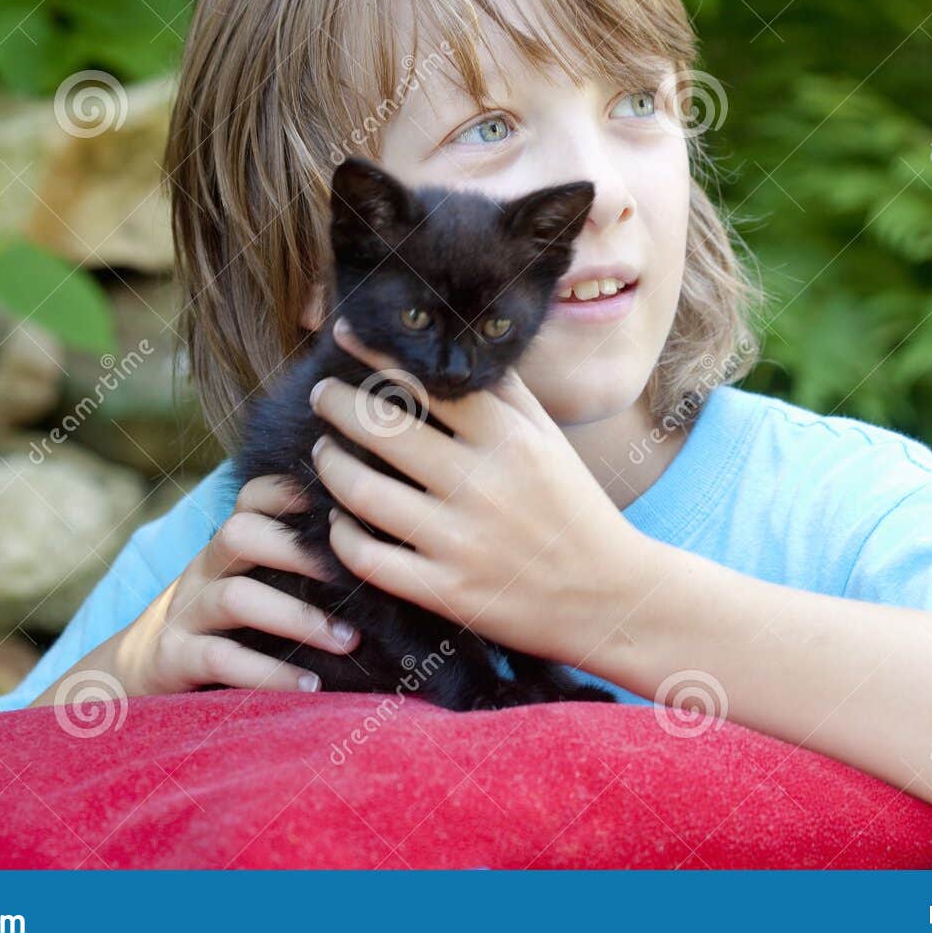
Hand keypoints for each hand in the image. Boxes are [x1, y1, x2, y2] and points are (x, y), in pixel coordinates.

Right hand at [115, 474, 362, 695]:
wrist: (136, 670)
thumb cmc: (223, 624)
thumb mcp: (252, 583)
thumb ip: (296, 568)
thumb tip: (381, 558)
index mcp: (227, 545)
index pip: (253, 496)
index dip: (293, 490)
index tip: (346, 503)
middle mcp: (203, 569)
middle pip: (240, 534)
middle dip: (302, 553)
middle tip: (360, 579)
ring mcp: (184, 612)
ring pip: (236, 598)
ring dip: (298, 619)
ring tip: (348, 641)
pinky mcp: (172, 659)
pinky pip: (220, 659)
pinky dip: (269, 673)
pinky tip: (310, 685)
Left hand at [309, 317, 646, 666]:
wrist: (610, 596)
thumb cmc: (574, 508)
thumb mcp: (550, 440)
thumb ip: (505, 394)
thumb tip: (457, 344)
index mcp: (510, 439)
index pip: (427, 381)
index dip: (375, 353)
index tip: (343, 336)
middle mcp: (482, 485)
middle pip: (382, 428)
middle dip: (336, 403)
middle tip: (321, 395)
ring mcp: (461, 541)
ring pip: (363, 492)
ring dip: (330, 466)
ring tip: (324, 453)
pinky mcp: (447, 592)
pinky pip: (368, 557)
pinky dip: (342, 534)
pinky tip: (340, 520)